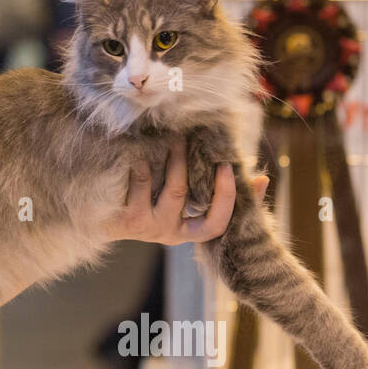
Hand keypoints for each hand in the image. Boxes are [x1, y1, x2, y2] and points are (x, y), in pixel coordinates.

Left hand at [109, 140, 269, 245]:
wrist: (105, 223)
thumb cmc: (152, 206)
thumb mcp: (186, 203)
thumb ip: (219, 193)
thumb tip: (261, 179)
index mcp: (188, 231)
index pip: (216, 223)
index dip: (226, 197)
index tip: (226, 167)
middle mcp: (169, 232)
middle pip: (183, 194)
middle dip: (186, 161)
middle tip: (190, 135)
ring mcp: (146, 226)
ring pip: (163, 187)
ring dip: (169, 158)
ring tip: (170, 137)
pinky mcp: (126, 219)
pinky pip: (139, 182)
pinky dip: (142, 162)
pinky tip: (141, 148)